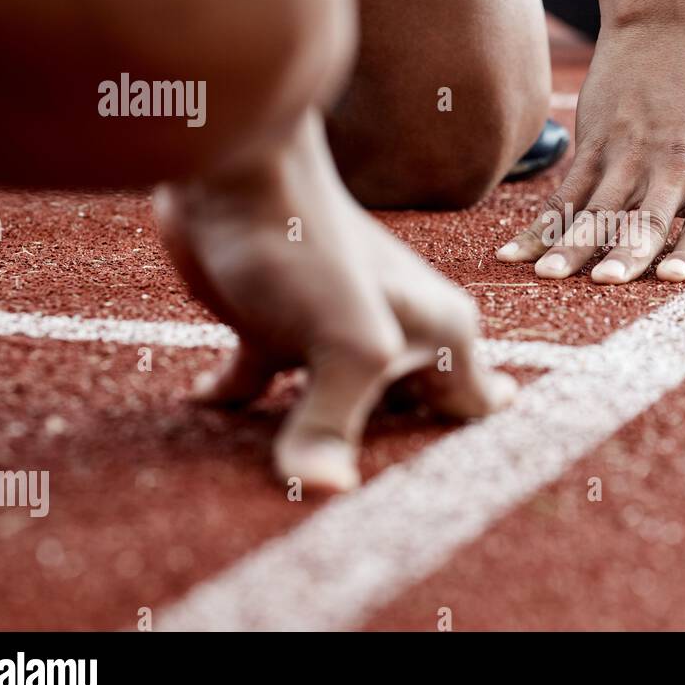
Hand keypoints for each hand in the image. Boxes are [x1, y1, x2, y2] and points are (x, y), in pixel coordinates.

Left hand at [155, 114, 514, 491]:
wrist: (231, 174)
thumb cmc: (308, 246)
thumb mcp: (343, 343)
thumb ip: (336, 423)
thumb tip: (322, 491)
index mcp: (442, 335)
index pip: (477, 410)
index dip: (470, 453)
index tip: (453, 497)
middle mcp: (400, 336)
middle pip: (408, 419)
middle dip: (388, 462)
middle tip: (364, 510)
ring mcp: (337, 333)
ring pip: (340, 409)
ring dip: (320, 443)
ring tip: (297, 484)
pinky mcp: (277, 328)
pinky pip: (266, 388)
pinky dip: (240, 406)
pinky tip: (208, 413)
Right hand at [497, 23, 684, 283]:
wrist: (662, 31)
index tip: (671, 281)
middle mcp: (674, 165)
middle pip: (646, 216)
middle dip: (624, 252)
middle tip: (604, 283)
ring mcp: (629, 152)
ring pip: (596, 208)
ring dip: (570, 246)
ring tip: (549, 277)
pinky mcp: (594, 142)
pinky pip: (564, 192)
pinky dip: (539, 226)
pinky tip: (515, 252)